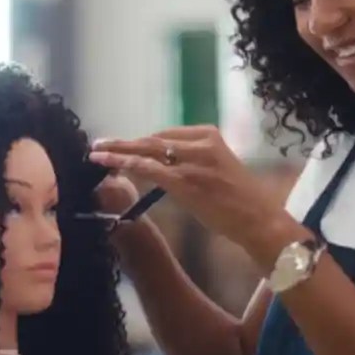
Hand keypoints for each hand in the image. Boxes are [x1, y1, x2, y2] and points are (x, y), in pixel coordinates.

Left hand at [89, 125, 299, 261]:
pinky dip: (126, 165)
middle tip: (99, 144)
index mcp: (209, 135)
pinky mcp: (185, 180)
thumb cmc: (239, 201)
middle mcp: (200, 142)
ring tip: (96, 153)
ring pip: (146, 151)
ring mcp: (192, 161)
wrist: (258, 219)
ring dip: (118, 152)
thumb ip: (189, 163)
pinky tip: (110, 165)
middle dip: (124, 143)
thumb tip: (159, 168)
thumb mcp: (215, 170)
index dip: (140, 141)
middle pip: (153, 139)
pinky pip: (149, 168)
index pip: (165, 134)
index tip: (123, 146)